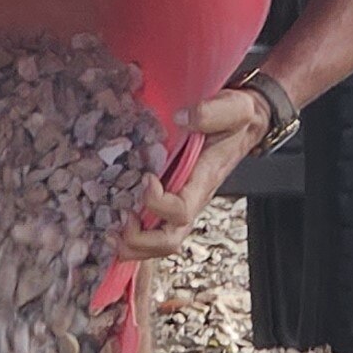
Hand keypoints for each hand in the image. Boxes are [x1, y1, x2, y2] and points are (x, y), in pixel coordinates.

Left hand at [119, 86, 272, 260]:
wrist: (244, 125)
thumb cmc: (237, 120)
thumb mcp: (234, 109)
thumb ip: (212, 113)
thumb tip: (180, 118)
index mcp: (204, 181)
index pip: (181, 210)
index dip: (159, 203)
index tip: (146, 179)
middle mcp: (192, 198)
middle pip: (168, 240)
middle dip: (140, 240)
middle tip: (119, 220)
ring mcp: (180, 201)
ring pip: (158, 241)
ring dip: (132, 243)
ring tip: (108, 231)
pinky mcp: (169, 197)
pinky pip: (151, 226)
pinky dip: (130, 233)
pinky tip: (110, 223)